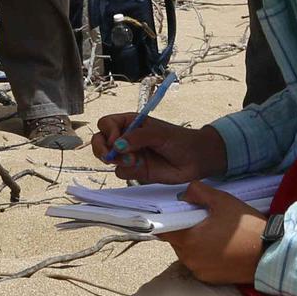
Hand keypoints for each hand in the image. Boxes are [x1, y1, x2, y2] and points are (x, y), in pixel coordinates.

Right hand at [88, 113, 225, 183]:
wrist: (196, 160)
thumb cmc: (181, 140)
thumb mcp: (159, 133)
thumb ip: (138, 137)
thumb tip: (117, 144)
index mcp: (131, 122)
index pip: (106, 123)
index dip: (107, 132)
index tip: (116, 140)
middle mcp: (127, 138)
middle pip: (100, 141)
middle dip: (101, 148)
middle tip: (111, 155)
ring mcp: (129, 155)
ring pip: (108, 158)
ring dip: (117, 160)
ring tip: (134, 161)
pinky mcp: (135, 170)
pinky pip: (120, 172)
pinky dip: (128, 171)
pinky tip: (141, 167)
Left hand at [165, 182, 266, 284]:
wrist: (270, 254)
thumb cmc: (246, 227)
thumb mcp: (223, 201)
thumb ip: (198, 192)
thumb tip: (183, 194)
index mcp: (188, 240)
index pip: (164, 231)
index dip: (168, 220)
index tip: (178, 213)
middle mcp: (189, 259)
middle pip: (176, 241)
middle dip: (185, 230)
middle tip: (204, 221)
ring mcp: (199, 271)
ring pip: (187, 253)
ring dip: (194, 243)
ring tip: (215, 234)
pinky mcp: (210, 280)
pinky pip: (199, 264)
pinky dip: (205, 256)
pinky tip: (221, 248)